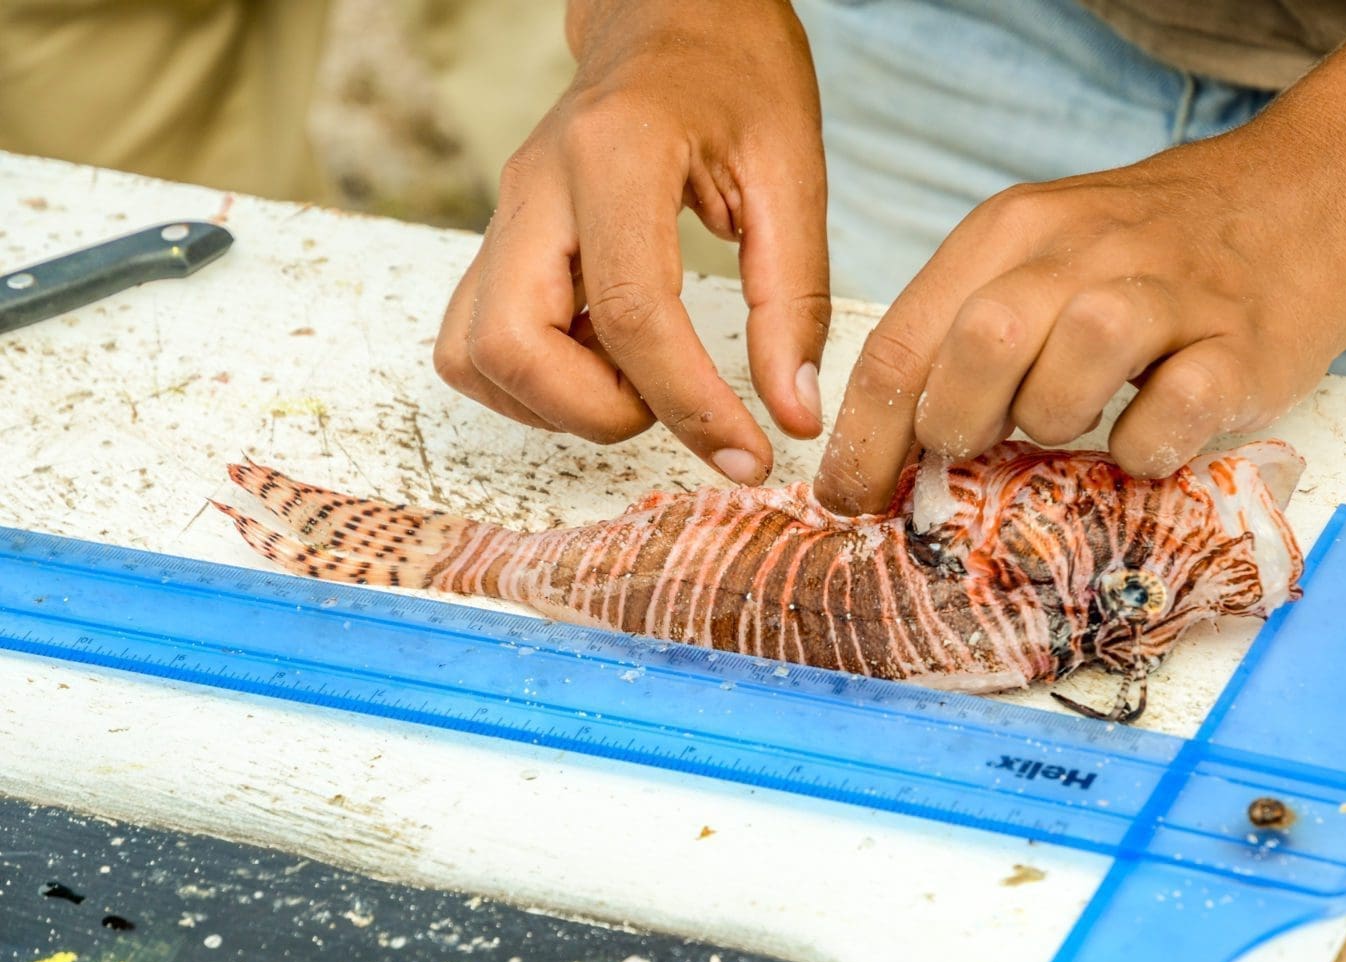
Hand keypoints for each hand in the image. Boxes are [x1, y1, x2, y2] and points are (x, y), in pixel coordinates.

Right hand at [433, 0, 828, 485]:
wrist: (672, 14)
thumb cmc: (735, 75)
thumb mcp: (792, 174)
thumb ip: (793, 301)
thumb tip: (791, 417)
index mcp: (615, 154)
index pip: (631, 314)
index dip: (691, 406)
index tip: (748, 455)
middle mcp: (537, 186)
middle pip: (512, 347)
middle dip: (598, 412)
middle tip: (673, 400)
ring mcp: (505, 213)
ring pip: (473, 356)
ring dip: (557, 402)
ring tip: (639, 376)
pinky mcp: (498, 240)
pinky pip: (473, 342)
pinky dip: (532, 382)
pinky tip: (602, 357)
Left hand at [812, 127, 1345, 514]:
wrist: (1303, 202)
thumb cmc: (1147, 254)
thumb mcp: (1040, 260)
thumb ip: (966, 335)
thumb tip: (890, 448)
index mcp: (1010, 233)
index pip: (902, 341)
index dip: (863, 437)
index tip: (845, 498)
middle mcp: (1081, 252)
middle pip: (976, 348)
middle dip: (952, 426)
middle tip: (971, 453)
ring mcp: (1166, 294)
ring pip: (1072, 370)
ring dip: (1049, 425)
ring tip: (1066, 428)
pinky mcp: (1240, 345)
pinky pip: (1172, 414)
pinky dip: (1145, 447)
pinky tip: (1144, 442)